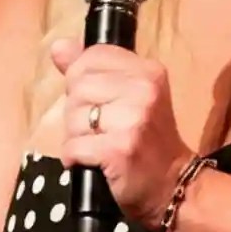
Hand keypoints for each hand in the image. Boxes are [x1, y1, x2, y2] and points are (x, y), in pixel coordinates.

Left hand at [51, 38, 194, 229]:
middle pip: (77, 87)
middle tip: (101, 129)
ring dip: (76, 137)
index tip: (99, 100)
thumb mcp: (128, 95)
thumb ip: (91, 69)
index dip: (82, 78)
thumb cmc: (147, 139)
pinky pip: (73, 146)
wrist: (172, 184)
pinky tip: (93, 161)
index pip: (92, 57)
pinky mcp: (118, 149)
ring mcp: (132, 120)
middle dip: (78, 112)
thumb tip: (59, 47)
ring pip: (72, 118)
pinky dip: (75, 158)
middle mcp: (143, 90)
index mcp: (147, 71)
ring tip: (99, 145)